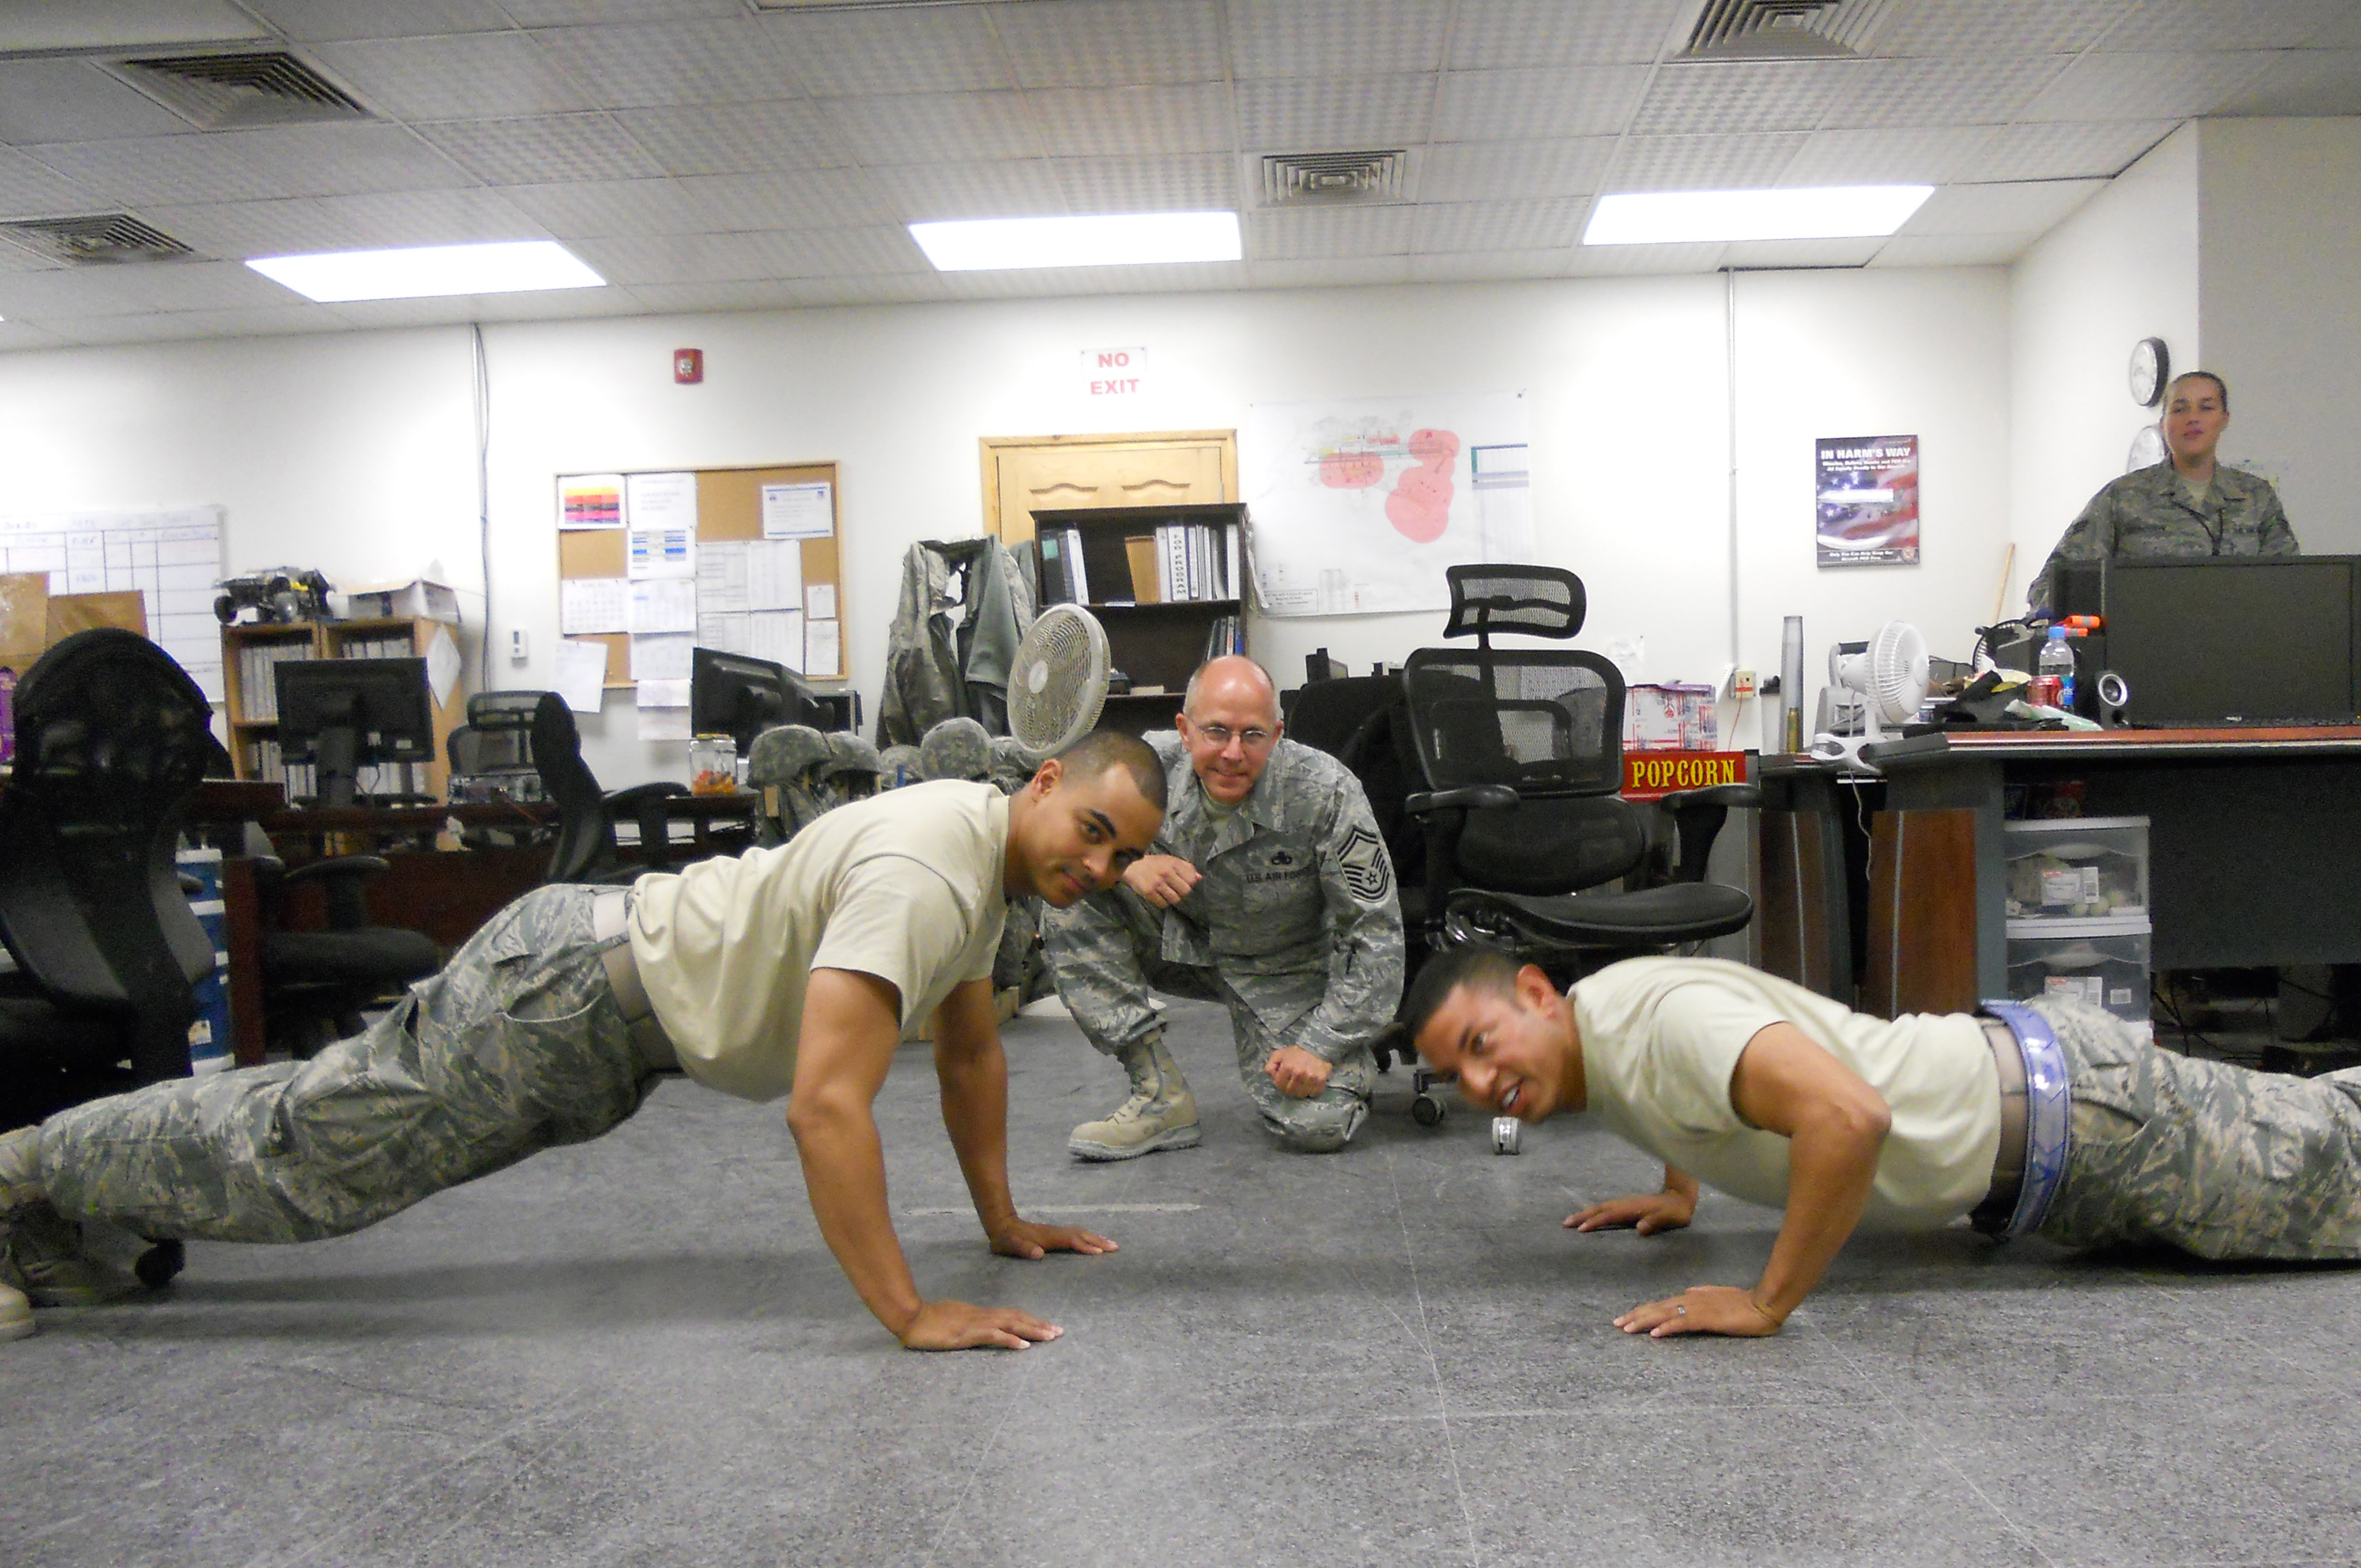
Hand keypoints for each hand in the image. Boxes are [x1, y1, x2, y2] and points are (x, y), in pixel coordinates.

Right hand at [898, 1298, 1063, 1350]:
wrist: (909, 1315)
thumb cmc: (928, 1320)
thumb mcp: (953, 1321)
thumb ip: (968, 1324)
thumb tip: (980, 1329)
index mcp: (979, 1313)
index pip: (1010, 1314)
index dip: (1029, 1319)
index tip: (1047, 1325)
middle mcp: (982, 1315)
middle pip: (1016, 1317)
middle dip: (1039, 1324)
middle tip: (1060, 1331)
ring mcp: (975, 1323)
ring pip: (1011, 1324)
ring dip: (1032, 1330)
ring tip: (1051, 1336)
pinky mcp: (967, 1334)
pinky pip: (993, 1335)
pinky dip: (1010, 1339)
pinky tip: (1024, 1346)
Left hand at [988, 1217, 1116, 1259]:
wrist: (1001, 1224)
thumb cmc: (1006, 1239)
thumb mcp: (1009, 1246)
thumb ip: (1023, 1249)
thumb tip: (1039, 1254)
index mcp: (1047, 1237)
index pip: (1070, 1241)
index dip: (1084, 1246)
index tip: (1099, 1253)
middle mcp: (1055, 1232)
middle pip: (1080, 1234)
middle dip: (1098, 1241)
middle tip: (1115, 1247)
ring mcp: (1055, 1231)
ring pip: (1080, 1233)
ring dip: (1096, 1238)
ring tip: (1111, 1245)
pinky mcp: (1055, 1233)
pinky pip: (1076, 1234)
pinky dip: (1088, 1237)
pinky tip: (1093, 1242)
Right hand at [1122, 854, 1200, 907]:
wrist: (1131, 865)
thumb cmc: (1154, 863)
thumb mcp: (1170, 860)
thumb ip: (1186, 868)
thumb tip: (1199, 878)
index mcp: (1173, 864)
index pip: (1191, 880)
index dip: (1189, 883)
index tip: (1182, 883)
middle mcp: (1167, 873)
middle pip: (1185, 891)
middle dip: (1181, 892)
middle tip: (1175, 890)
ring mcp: (1157, 883)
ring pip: (1175, 899)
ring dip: (1172, 898)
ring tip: (1166, 893)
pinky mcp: (1148, 892)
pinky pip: (1163, 904)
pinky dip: (1162, 902)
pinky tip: (1159, 896)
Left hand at [1263, 1044, 1332, 1098]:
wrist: (1318, 1047)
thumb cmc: (1297, 1052)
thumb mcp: (1279, 1054)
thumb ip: (1270, 1065)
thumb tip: (1271, 1076)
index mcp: (1287, 1067)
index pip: (1279, 1085)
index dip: (1280, 1083)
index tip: (1283, 1080)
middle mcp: (1299, 1073)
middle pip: (1290, 1092)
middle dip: (1289, 1088)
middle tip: (1292, 1083)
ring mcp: (1311, 1078)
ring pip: (1302, 1094)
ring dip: (1300, 1091)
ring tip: (1301, 1083)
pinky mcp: (1321, 1080)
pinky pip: (1313, 1093)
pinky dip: (1311, 1091)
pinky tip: (1310, 1084)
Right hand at [1565, 1189, 1695, 1236]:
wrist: (1680, 1196)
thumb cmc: (1676, 1211)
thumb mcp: (1671, 1218)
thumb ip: (1656, 1222)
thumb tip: (1640, 1228)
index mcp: (1634, 1208)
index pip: (1610, 1215)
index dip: (1596, 1222)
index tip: (1581, 1229)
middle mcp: (1626, 1204)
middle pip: (1600, 1209)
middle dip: (1582, 1215)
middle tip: (1565, 1223)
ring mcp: (1625, 1203)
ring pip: (1601, 1207)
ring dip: (1585, 1212)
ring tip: (1570, 1220)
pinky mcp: (1626, 1205)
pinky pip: (1605, 1208)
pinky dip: (1593, 1211)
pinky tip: (1588, 1216)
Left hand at [1613, 1285, 1784, 1338]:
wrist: (1764, 1304)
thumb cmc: (1743, 1303)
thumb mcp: (1719, 1297)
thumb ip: (1702, 1294)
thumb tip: (1688, 1291)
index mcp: (1692, 1298)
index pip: (1660, 1305)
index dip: (1641, 1310)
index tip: (1625, 1317)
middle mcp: (1690, 1301)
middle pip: (1656, 1308)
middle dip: (1635, 1316)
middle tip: (1616, 1324)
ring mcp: (1698, 1309)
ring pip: (1664, 1314)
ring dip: (1644, 1321)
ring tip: (1627, 1328)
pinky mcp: (1708, 1319)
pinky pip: (1683, 1323)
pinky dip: (1667, 1327)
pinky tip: (1655, 1334)